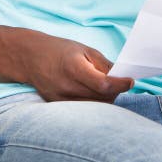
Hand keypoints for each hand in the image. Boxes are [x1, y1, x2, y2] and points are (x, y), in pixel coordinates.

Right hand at [17, 31, 133, 102]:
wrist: (30, 57)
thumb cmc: (60, 50)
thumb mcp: (85, 50)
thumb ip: (104, 65)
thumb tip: (123, 78)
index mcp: (74, 67)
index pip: (103, 84)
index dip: (121, 84)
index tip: (131, 81)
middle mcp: (66, 86)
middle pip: (101, 98)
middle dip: (116, 91)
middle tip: (120, 83)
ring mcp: (60, 99)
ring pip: (94, 108)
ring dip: (106, 99)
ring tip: (107, 88)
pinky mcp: (57, 106)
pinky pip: (83, 111)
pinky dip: (94, 105)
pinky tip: (95, 95)